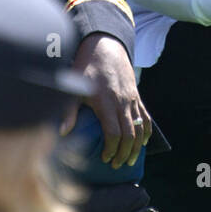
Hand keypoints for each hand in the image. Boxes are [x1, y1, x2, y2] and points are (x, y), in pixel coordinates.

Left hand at [70, 33, 152, 167]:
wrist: (105, 46)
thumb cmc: (85, 67)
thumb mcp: (73, 88)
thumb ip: (69, 112)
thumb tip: (63, 133)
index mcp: (105, 101)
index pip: (114, 132)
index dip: (111, 149)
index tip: (105, 159)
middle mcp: (122, 101)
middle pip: (129, 134)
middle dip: (124, 153)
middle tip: (117, 165)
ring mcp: (132, 99)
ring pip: (140, 128)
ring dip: (137, 147)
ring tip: (130, 160)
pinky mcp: (137, 96)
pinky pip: (146, 117)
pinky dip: (146, 132)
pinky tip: (142, 143)